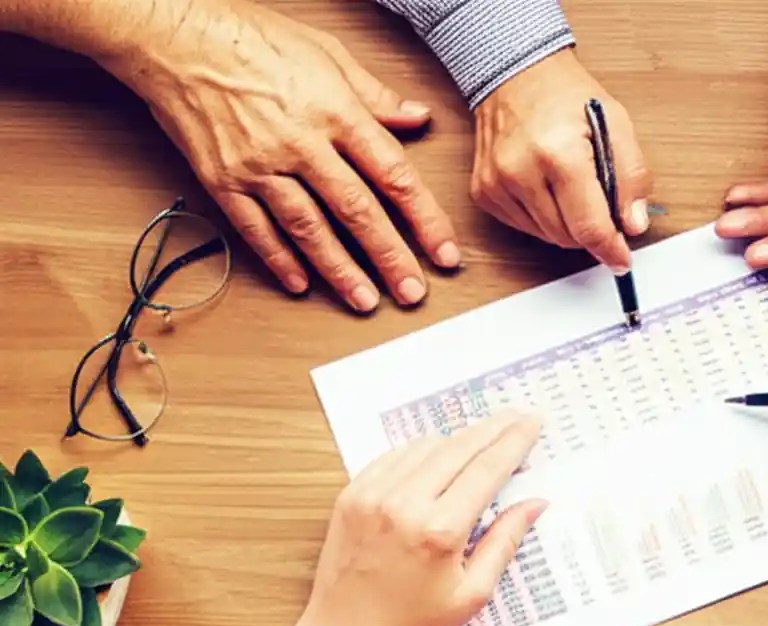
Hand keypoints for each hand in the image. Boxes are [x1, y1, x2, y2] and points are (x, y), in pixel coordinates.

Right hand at [101, 0, 458, 311]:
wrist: (175, 35)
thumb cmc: (251, 36)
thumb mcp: (328, 52)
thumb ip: (375, 94)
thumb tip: (417, 116)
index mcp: (335, 112)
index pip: (394, 175)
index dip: (425, 219)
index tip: (443, 252)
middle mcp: (301, 143)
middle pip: (357, 212)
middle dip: (389, 258)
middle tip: (412, 292)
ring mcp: (260, 166)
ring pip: (309, 229)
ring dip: (340, 270)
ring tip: (365, 300)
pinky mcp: (223, 180)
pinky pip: (256, 229)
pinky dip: (280, 260)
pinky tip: (301, 284)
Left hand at [225, 411, 546, 625]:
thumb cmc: (410, 625)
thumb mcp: (471, 594)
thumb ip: (505, 542)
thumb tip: (535, 503)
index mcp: (439, 532)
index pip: (487, 469)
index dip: (514, 441)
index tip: (532, 422)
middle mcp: (404, 505)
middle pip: (459, 448)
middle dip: (493, 428)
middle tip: (516, 415)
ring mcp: (372, 496)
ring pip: (426, 446)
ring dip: (457, 440)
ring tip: (480, 439)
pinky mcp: (350, 495)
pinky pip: (393, 456)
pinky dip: (420, 451)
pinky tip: (437, 456)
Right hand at [473, 50, 651, 271]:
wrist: (516, 74)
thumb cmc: (566, 96)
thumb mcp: (617, 124)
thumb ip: (632, 177)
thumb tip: (634, 224)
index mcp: (559, 154)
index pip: (589, 226)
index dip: (611, 250)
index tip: (622, 260)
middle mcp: (520, 171)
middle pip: (568, 237)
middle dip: (591, 229)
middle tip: (600, 201)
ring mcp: (496, 184)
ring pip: (546, 236)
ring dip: (567, 224)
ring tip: (572, 186)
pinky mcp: (484, 192)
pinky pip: (524, 226)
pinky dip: (544, 217)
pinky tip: (548, 186)